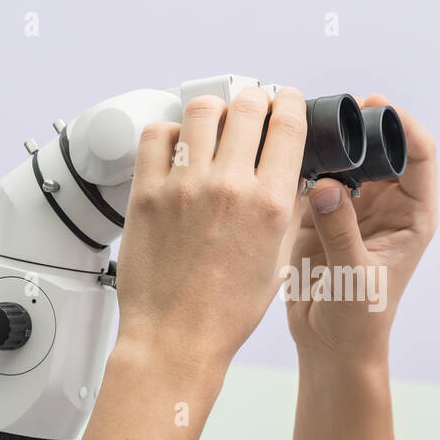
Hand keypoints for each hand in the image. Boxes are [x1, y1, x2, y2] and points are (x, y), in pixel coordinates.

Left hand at [113, 87, 306, 373]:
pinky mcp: (147, 193)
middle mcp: (230, 187)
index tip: (287, 101)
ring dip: (214, 111)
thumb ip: (287, 212)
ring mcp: (185, 187)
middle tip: (252, 109)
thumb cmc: (225, 312)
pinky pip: (157, 136)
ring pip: (202, 111)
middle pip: (247, 106)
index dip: (290, 104)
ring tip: (213, 126)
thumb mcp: (276, 260)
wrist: (177, 339)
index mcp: (271, 204)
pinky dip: (170, 133)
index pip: (288, 124)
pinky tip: (177, 149)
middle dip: (255, 100)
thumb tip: (292, 178)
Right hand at [284, 94, 436, 363]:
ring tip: (305, 128)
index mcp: (412, 215)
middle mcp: (386, 204)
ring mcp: (353, 206)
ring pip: (346, 157)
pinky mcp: (320, 213)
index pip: (419, 154)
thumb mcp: (355, 277)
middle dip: (359, 126)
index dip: (402, 124)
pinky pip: (314, 176)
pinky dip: (303, 162)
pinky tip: (286, 153)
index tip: (375, 108)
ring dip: (328, 142)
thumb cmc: (359, 322)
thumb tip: (326, 185)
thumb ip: (341, 231)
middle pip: (380, 146)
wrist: (329, 347)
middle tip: (331, 114)